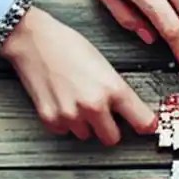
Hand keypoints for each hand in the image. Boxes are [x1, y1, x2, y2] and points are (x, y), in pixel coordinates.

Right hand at [0, 8, 156, 143]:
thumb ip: (117, 91)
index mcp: (114, 89)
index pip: (143, 123)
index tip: (145, 126)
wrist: (33, 39)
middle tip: (104, 115)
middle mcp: (94, 105)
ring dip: (85, 125)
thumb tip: (130, 111)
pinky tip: (61, 101)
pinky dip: (64, 122)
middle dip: (109, 129)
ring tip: (77, 100)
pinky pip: (64, 131)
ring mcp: (71, 114)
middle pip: (112, 139)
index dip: (146, 125)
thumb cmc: (68, 45)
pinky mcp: (50, 118)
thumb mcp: (105, 65)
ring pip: (86, 136)